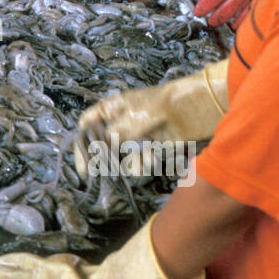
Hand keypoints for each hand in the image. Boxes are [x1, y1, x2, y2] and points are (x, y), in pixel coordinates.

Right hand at [71, 59, 228, 174]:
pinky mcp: (153, 146)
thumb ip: (111, 139)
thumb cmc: (160, 106)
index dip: (82, 145)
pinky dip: (144, 163)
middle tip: (108, 173)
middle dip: (106, 160)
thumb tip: (97, 155)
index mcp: (111, 108)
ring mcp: (137, 135)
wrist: (196, 107)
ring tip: (141, 159)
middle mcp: (121, 121)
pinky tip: (153, 158)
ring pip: (122, 157)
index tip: (85, 166)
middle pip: (102, 145)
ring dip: (128, 163)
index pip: (87, 125)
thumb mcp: (130, 121)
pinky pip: (140, 161)